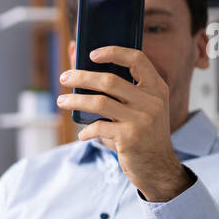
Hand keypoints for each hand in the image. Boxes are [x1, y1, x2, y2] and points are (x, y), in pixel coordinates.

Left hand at [57, 47, 192, 201]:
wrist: (158, 167)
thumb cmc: (143, 132)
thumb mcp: (140, 107)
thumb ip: (118, 87)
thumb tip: (79, 56)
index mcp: (157, 87)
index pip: (137, 59)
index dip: (113, 52)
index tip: (92, 54)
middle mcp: (152, 101)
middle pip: (110, 80)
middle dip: (82, 77)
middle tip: (64, 77)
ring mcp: (141, 119)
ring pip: (100, 102)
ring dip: (76, 101)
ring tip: (61, 101)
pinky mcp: (130, 138)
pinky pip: (99, 127)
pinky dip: (86, 130)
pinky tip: (82, 134)